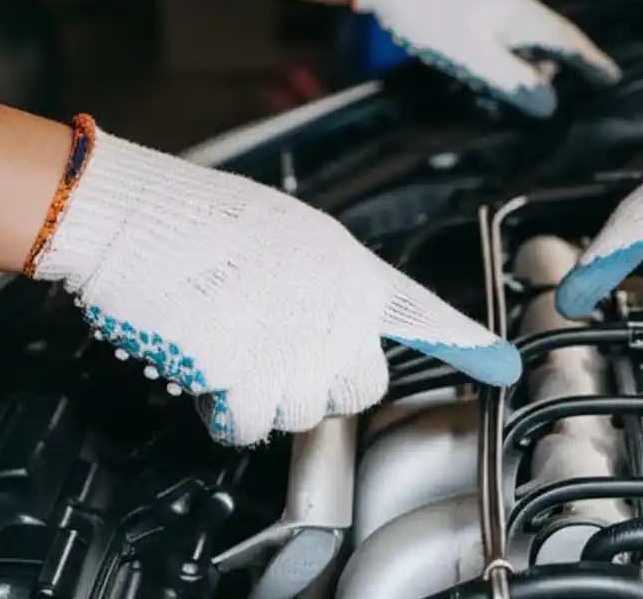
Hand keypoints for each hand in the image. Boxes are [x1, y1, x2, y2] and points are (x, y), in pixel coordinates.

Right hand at [30, 120, 519, 445]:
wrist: (139, 218)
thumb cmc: (197, 216)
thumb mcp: (287, 233)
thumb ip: (322, 280)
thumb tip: (319, 315)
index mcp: (352, 270)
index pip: (423, 311)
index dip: (467, 343)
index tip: (503, 364)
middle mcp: (339, 313)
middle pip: (361, 388)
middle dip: (322, 384)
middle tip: (278, 355)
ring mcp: (299, 348)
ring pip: (303, 413)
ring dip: (265, 396)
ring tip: (230, 347)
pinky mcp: (252, 378)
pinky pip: (249, 425)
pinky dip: (224, 410)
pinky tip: (205, 366)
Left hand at [352, 0, 619, 116]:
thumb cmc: (431, 14)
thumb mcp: (475, 59)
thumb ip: (515, 84)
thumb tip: (550, 106)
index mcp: (525, 17)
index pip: (572, 44)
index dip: (594, 65)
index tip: (615, 81)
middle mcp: (516, 10)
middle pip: (549, 50)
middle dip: (555, 78)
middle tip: (560, 109)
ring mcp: (492, 8)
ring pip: (520, 49)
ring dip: (519, 77)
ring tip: (504, 106)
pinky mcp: (470, 11)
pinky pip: (497, 45)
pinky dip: (498, 67)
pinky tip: (478, 85)